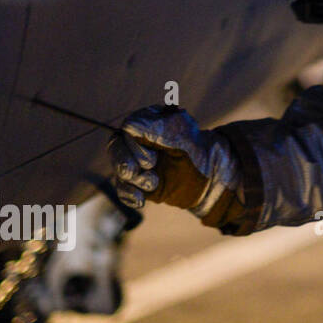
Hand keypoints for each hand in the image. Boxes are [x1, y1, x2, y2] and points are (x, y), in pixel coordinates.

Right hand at [108, 106, 242, 226]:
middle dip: (127, 161)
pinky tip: (141, 200)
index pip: (129, 128)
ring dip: (134, 179)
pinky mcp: (134, 182)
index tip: (152, 159)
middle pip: (116, 148)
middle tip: (149, 167)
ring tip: (153, 182)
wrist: (207, 174)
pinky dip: (130, 195)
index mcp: (147, 121)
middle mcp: (134, 141)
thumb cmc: (194, 148)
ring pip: (119, 169)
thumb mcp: (183, 134)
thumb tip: (130, 125)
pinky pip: (123, 190)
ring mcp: (132, 162)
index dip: (135, 144)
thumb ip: (160, 127)